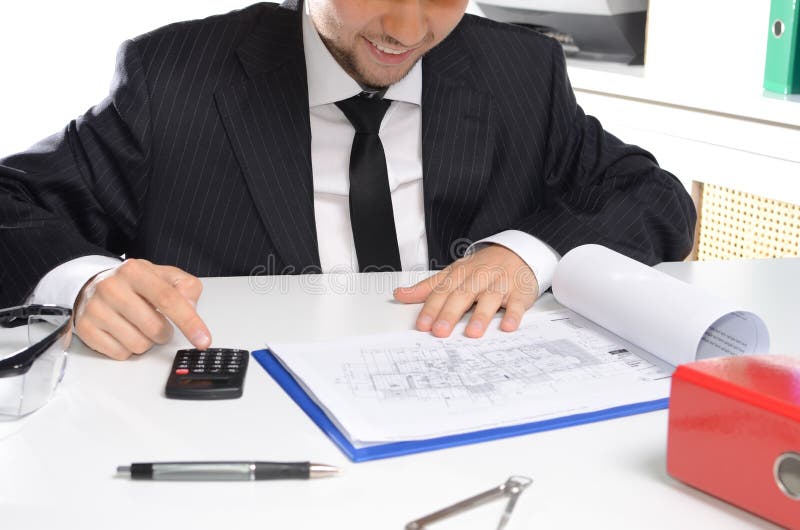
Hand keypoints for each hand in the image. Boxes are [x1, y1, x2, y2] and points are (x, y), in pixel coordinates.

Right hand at [73, 259, 211, 359]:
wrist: (93, 285)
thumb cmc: (134, 284)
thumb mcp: (164, 276)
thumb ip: (186, 287)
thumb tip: (191, 307)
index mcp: (134, 271)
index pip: (168, 299)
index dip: (189, 322)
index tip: (203, 339)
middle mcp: (111, 287)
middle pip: (154, 327)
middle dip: (164, 332)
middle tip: (157, 322)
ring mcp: (95, 309)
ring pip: (138, 345)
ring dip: (146, 341)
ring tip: (138, 325)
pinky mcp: (85, 329)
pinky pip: (120, 354)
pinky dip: (128, 348)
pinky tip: (123, 332)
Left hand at [393, 245, 538, 337]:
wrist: (517, 251)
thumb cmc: (482, 267)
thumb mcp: (453, 273)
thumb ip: (428, 287)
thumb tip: (400, 295)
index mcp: (460, 274)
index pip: (442, 292)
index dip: (432, 308)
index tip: (423, 325)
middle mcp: (479, 278)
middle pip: (463, 295)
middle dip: (450, 313)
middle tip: (441, 331)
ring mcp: (500, 284)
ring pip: (490, 299)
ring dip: (481, 315)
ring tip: (472, 332)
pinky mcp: (520, 292)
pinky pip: (517, 304)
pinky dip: (513, 314)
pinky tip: (507, 326)